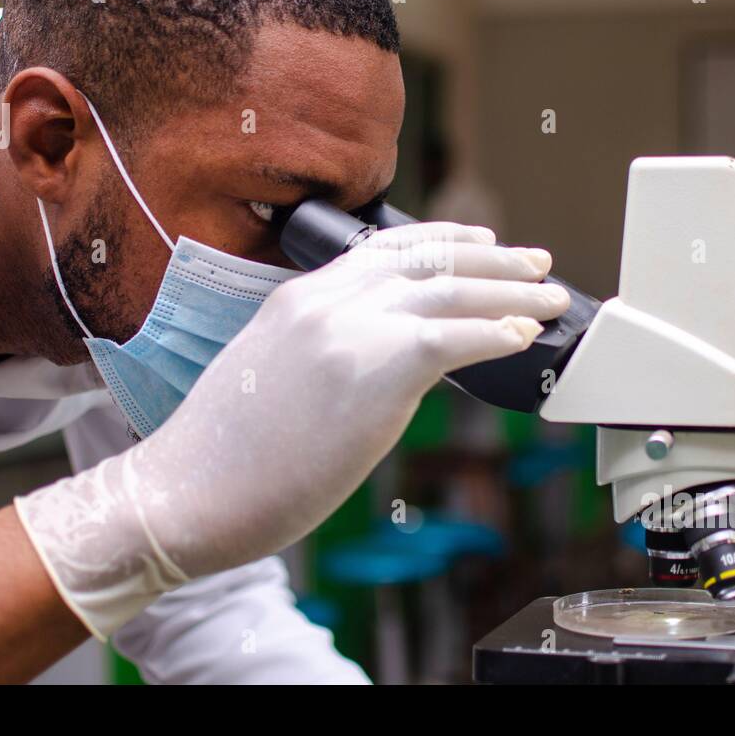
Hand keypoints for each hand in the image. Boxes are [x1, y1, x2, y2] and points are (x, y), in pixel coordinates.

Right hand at [15, 222, 569, 637]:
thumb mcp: (271, 375)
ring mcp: (347, 330)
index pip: (387, 249)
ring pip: (450, 289)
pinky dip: (496, 333)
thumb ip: (325, 352)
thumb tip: (382, 364)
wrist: (183, 493)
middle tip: (537, 263)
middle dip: (494, 260)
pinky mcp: (371, 370)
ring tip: (551, 297)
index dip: (445, 241)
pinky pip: (453, 338)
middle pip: (429, 259)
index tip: (483, 243)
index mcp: (299, 297)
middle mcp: (325, 300)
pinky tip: (523, 337)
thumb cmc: (223, 455)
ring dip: (512, 292)